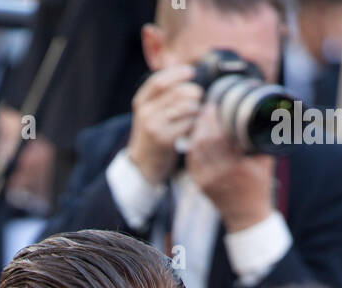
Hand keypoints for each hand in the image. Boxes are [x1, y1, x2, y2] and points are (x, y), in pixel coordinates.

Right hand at [127, 65, 204, 185]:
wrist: (143, 164)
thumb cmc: (152, 134)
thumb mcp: (149, 111)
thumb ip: (161, 93)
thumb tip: (182, 69)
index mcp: (141, 101)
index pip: (159, 81)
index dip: (177, 73)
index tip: (191, 72)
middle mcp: (146, 112)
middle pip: (176, 92)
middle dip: (193, 91)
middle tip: (200, 95)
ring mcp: (154, 126)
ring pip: (184, 107)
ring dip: (196, 107)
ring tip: (197, 111)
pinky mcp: (165, 139)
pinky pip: (187, 124)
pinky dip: (195, 122)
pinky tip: (194, 125)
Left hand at [186, 102, 273, 231]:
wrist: (247, 217)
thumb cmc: (260, 187)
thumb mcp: (266, 161)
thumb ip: (263, 138)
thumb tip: (266, 112)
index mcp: (237, 167)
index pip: (219, 136)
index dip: (213, 118)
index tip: (215, 104)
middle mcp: (220, 174)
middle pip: (204, 140)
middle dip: (203, 120)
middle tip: (207, 107)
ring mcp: (207, 181)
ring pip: (195, 150)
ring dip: (196, 131)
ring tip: (202, 118)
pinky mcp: (200, 185)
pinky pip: (191, 161)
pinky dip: (192, 145)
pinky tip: (195, 135)